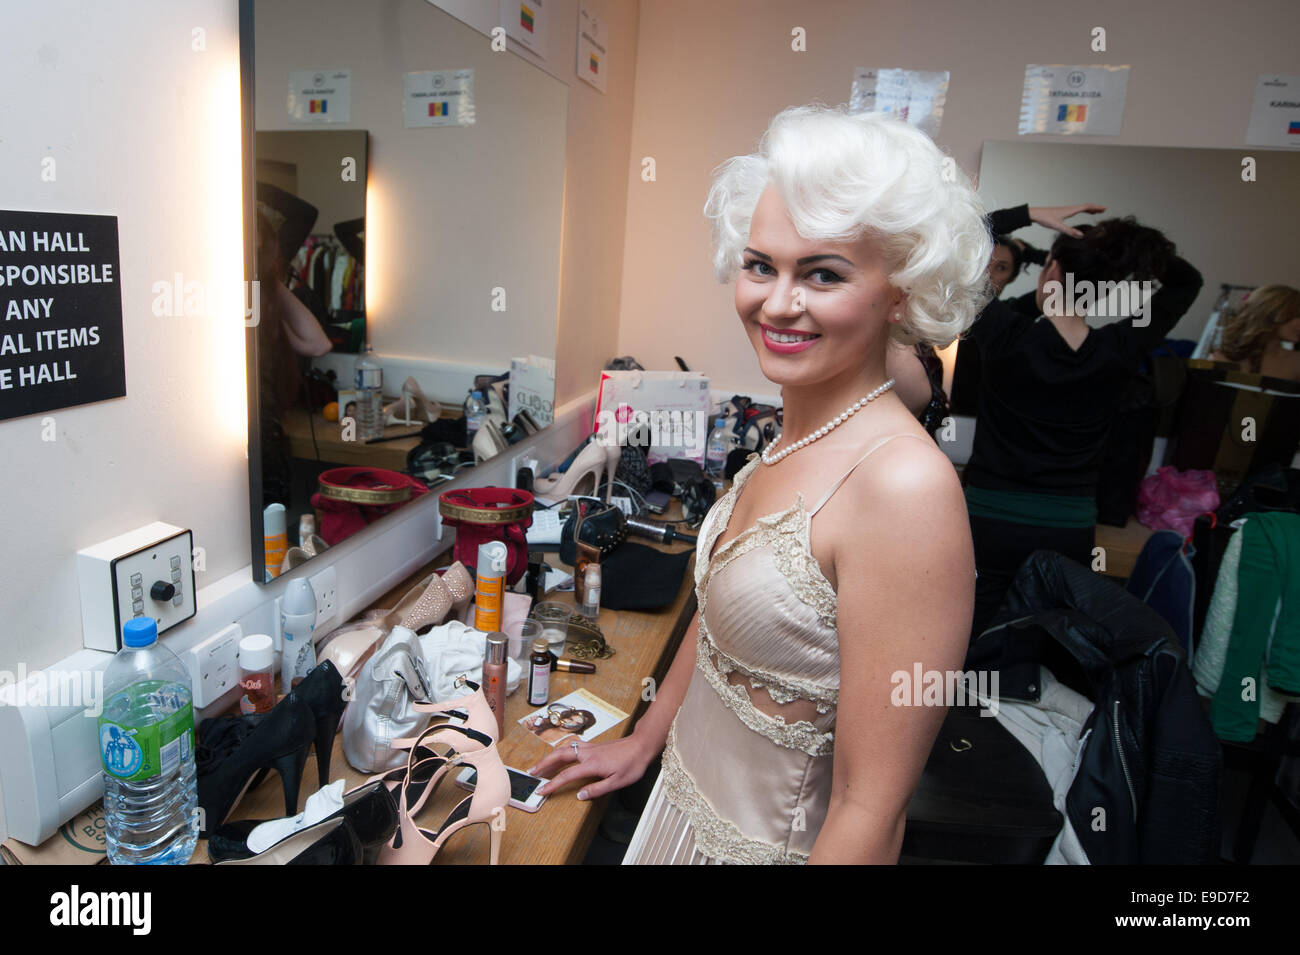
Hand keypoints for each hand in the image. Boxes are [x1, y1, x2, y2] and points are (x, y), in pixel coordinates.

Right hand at [528, 732, 656, 800]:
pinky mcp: (593, 746)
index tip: (541, 791)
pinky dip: (561, 750)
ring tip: (540, 765)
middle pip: (559, 756)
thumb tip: (579, 795)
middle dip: (543, 764)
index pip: (566, 776)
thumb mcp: (617, 782)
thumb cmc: (632, 764)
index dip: (552, 784)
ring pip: (564, 749)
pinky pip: (571, 746)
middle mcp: (587, 753)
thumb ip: (597, 789)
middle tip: (531, 772)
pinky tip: (559, 754)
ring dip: (550, 756)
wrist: (641, 746)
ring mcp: (589, 748)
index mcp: (591, 764)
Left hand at [1027, 204, 1105, 237]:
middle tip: (1104, 210)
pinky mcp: (1062, 212)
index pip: (1086, 207)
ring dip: (1089, 209)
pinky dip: (1082, 210)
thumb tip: (1081, 235)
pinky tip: (1080, 213)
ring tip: (1096, 211)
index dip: (1096, 208)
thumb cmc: (1045, 219)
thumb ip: (1069, 231)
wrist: (1034, 214)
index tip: (1105, 208)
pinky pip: (1075, 210)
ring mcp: (1066, 210)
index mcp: (1070, 210)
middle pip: (1085, 206)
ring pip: (1080, 208)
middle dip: (1095, 208)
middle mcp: (1069, 209)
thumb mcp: (1058, 226)